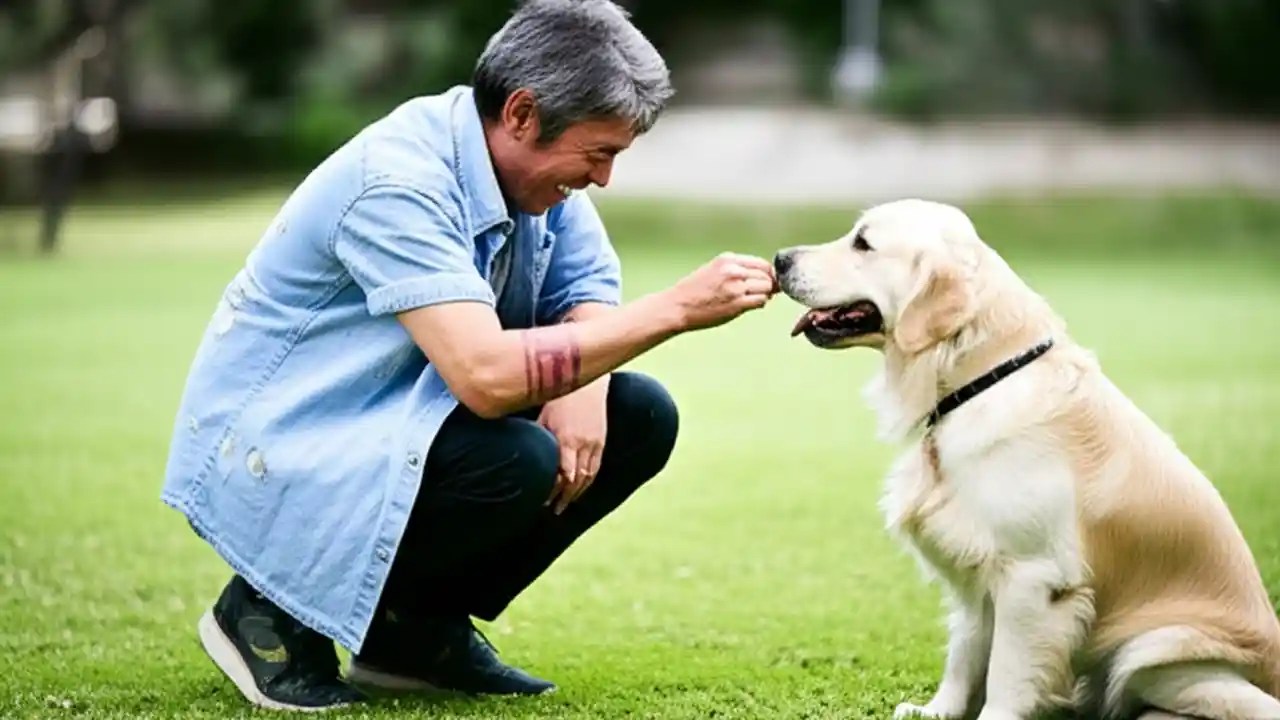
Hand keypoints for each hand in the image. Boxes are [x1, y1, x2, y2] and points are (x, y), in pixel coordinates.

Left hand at [537, 375, 609, 513]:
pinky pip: (596, 467)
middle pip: (576, 481)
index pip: (563, 475)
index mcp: (567, 439)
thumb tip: (528, 459)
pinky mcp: (601, 440)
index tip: (542, 500)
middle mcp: (583, 444)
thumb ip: (540, 440)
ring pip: (588, 477)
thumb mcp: (544, 417)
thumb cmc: (560, 397)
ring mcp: (595, 443)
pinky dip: (587, 481)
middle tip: (553, 510)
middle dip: (564, 498)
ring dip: (576, 493)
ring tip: (564, 505)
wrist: (587, 383)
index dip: (553, 491)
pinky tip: (578, 488)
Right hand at [667, 252, 777, 330]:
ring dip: (765, 295)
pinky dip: (760, 304)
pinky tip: (749, 306)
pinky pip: (760, 301)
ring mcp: (736, 287)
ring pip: (766, 288)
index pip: (761, 263)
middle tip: (763, 293)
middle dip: (768, 285)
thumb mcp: (714, 270)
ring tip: (753, 299)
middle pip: (766, 275)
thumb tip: (764, 276)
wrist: (678, 307)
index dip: (768, 274)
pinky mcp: (737, 303)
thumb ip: (736, 270)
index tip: (767, 281)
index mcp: (728, 259)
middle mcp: (733, 270)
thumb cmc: (694, 291)